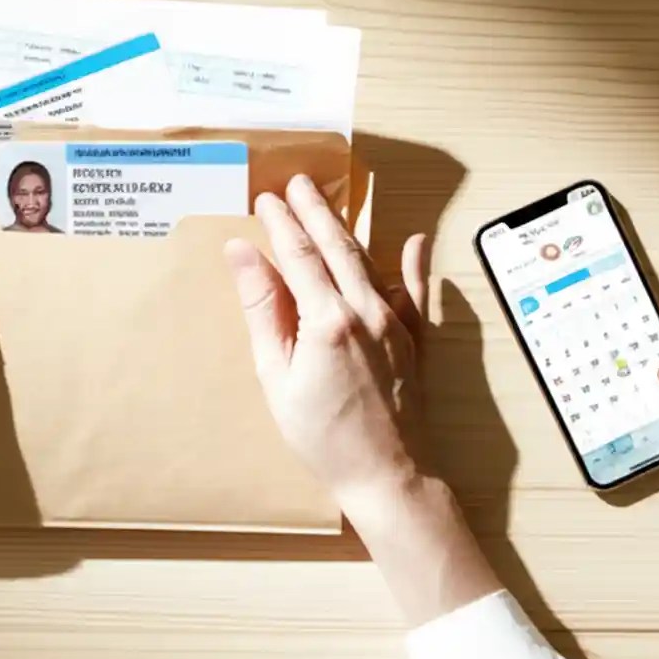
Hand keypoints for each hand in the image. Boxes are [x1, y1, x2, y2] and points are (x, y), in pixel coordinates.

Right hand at [225, 174, 499, 624]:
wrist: (389, 476)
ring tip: (330, 203)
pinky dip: (415, 264)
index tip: (266, 198)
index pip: (298, 256)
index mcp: (327, 319)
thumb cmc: (323, 437)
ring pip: (369, 262)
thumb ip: (263, 309)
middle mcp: (367, 310)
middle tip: (297, 182)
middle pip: (336, 247)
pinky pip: (416, 291)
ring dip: (347, 229)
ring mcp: (397, 323)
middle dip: (314, 212)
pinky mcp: (416, 341)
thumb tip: (242, 255)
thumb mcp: (277, 376)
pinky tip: (415, 240)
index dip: (280, 224)